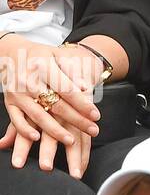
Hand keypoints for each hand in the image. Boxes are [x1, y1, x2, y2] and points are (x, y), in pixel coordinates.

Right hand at [0, 35, 99, 170]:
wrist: (12, 53)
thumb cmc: (41, 55)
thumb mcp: (58, 55)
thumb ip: (71, 70)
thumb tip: (84, 87)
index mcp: (45, 67)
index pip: (67, 89)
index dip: (82, 104)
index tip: (96, 115)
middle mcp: (30, 82)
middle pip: (56, 105)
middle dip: (76, 120)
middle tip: (92, 130)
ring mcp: (18, 94)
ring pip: (38, 116)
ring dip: (55, 131)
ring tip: (71, 141)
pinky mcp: (9, 102)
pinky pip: (16, 119)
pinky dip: (25, 130)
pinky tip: (38, 137)